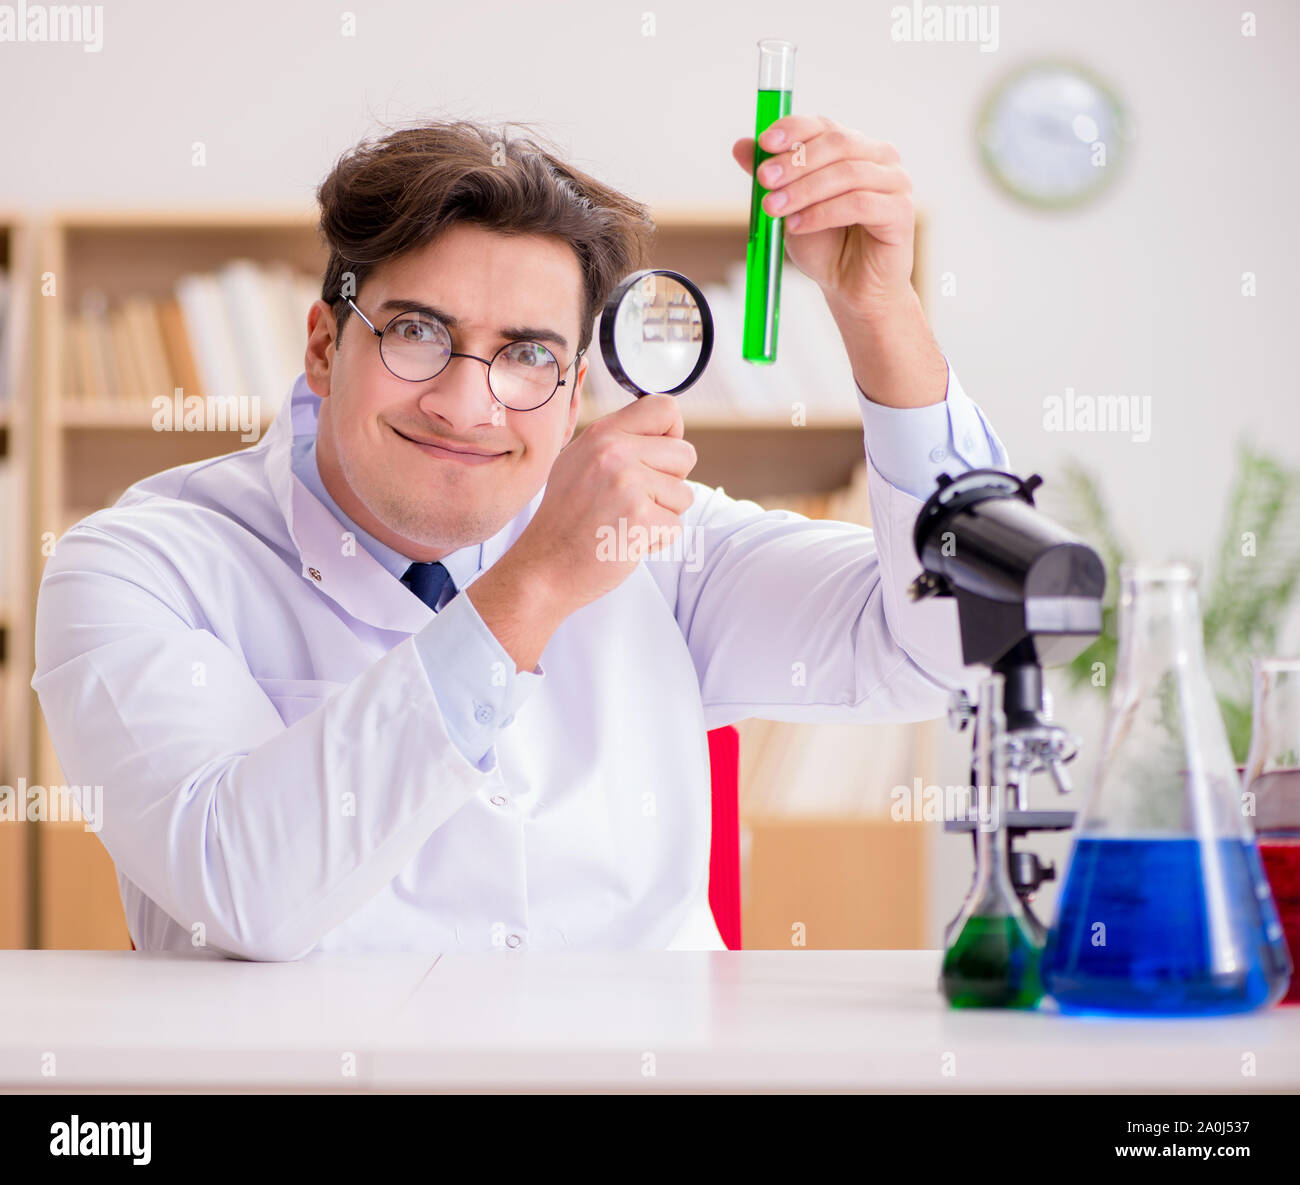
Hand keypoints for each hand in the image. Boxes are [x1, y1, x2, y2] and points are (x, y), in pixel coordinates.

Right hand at [508, 394, 697, 614]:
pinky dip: (656, 540)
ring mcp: (627, 484)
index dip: (673, 435)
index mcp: (602, 433)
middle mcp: (613, 452)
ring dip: (663, 515)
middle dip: (670, 483)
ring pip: (684, 494)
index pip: (664, 408)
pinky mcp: (639, 518)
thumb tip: (667, 434)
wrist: (543, 567)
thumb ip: (618, 443)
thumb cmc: (566, 520)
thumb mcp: (579, 463)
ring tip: (624, 522)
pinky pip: (676, 526)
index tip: (659, 458)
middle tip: (634, 501)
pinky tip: (624, 540)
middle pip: (685, 454)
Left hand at [732, 114, 915, 322]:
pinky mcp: (902, 212)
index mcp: (854, 148)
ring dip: (804, 190)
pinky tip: (797, 226)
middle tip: (764, 180)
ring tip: (774, 209)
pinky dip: (823, 213)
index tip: (764, 143)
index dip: (794, 129)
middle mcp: (879, 158)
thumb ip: (772, 177)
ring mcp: (896, 182)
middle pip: (837, 143)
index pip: (824, 125)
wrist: (851, 289)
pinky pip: (859, 204)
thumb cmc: (825, 245)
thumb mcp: (790, 207)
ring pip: (846, 173)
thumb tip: (740, 146)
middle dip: (795, 161)